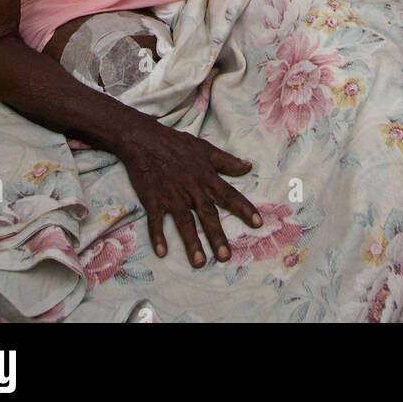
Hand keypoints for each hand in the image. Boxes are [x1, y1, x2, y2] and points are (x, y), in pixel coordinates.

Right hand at [123, 118, 262, 267]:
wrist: (144, 139)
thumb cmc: (176, 144)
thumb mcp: (204, 148)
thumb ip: (227, 161)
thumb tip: (249, 166)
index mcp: (205, 176)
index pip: (228, 194)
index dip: (244, 208)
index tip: (258, 223)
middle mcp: (191, 188)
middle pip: (207, 214)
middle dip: (217, 235)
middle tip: (225, 256)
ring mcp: (171, 195)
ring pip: (184, 221)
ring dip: (191, 242)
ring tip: (199, 262)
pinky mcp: (153, 199)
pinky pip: (155, 220)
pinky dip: (157, 235)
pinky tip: (162, 252)